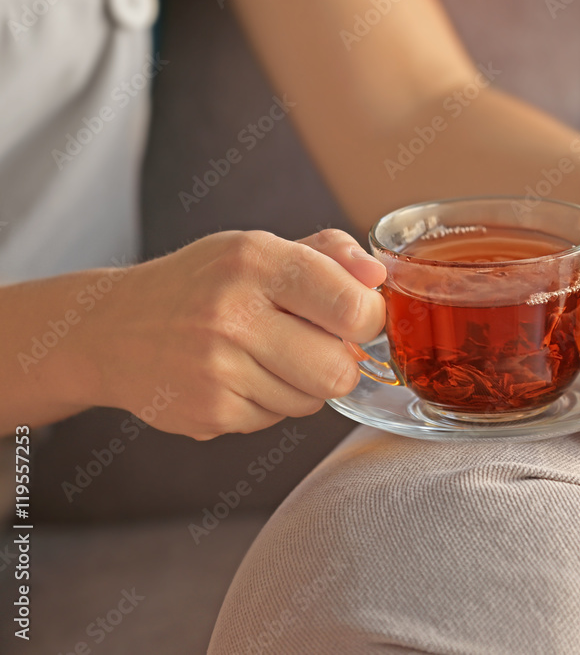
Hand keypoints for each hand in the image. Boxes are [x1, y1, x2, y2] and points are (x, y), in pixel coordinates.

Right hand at [85, 229, 385, 439]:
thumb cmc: (204, 283)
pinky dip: (270, 402)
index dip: (369, 320)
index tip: (357, 318)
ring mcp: (216, 368)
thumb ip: (329, 255)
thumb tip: (378, 278)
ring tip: (267, 356)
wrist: (112, 328)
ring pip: (312, 401)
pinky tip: (239, 376)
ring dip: (304, 383)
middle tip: (318, 345)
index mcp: (255, 260)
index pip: (352, 307)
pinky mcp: (208, 413)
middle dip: (341, 362)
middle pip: (340, 371)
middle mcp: (232, 313)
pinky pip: (277, 419)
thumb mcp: (259, 249)